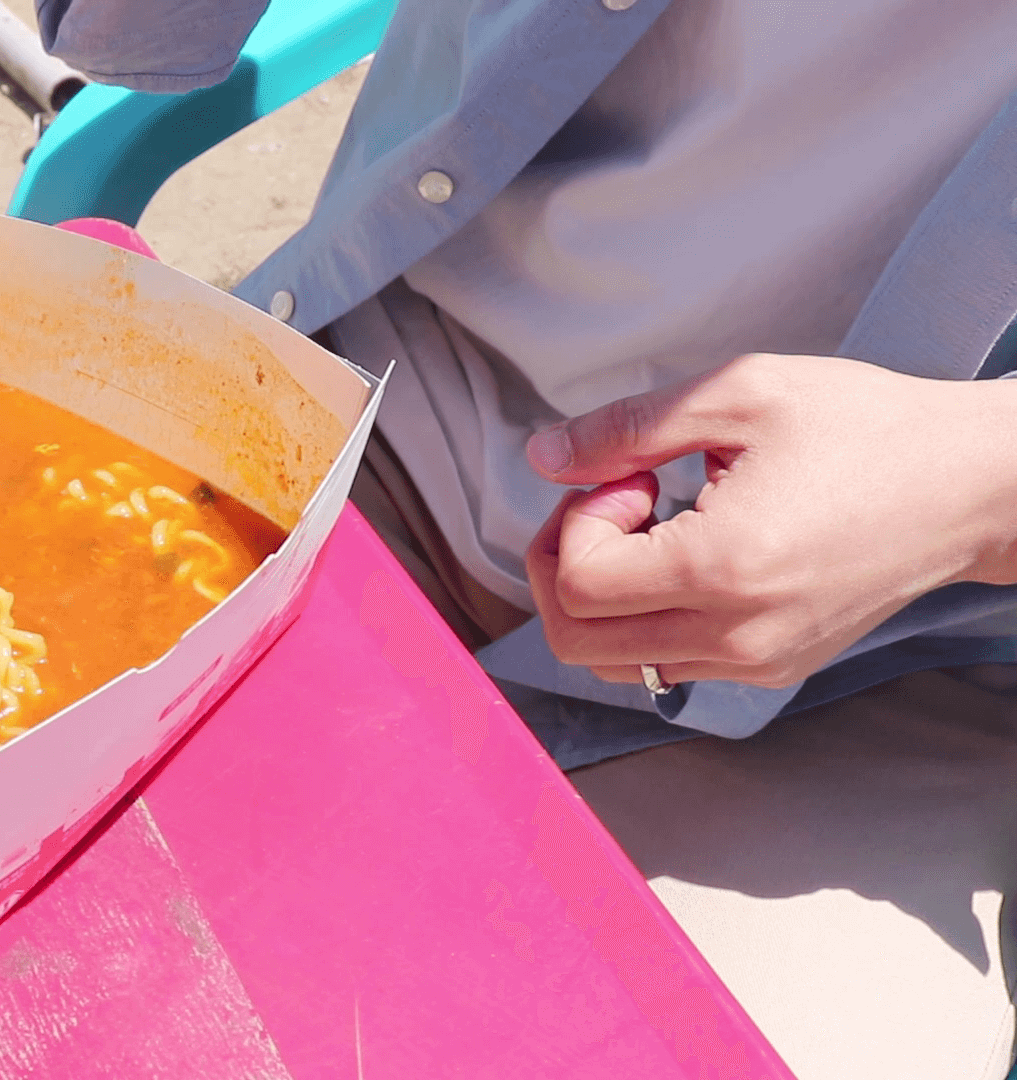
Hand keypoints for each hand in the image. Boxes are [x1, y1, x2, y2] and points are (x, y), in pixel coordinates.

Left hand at [523, 353, 1016, 688]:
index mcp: (723, 569)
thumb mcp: (740, 394)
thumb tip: (543, 454)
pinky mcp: (773, 667)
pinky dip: (645, 614)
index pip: (577, 581)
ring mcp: (756, 661)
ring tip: (655, 525)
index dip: (576, 519)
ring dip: (603, 593)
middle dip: (566, 563)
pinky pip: (666, 662)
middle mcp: (736, 634)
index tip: (633, 475)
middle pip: (575, 639)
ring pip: (612, 661)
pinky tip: (690, 551)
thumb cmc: (866, 428)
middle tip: (615, 502)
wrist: (973, 486)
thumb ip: (627, 429)